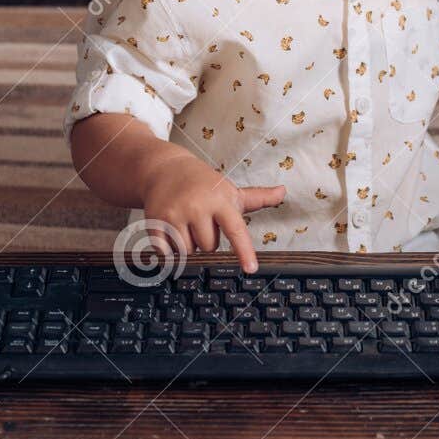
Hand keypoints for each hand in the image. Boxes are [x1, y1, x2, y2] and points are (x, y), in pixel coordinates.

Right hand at [141, 152, 285, 271]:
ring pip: (189, 252)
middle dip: (207, 239)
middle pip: (210, 246)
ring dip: (188, 243)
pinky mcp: (155, 222)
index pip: (236, 229)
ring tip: (185, 222)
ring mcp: (175, 214)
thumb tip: (283, 192)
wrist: (164, 169)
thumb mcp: (229, 189)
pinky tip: (170, 228)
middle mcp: (198, 206)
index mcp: (220, 200)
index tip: (251, 268)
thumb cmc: (202, 183)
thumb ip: (257, 198)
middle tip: (201, 220)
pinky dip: (169, 247)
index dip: (244, 251)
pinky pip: (167, 252)